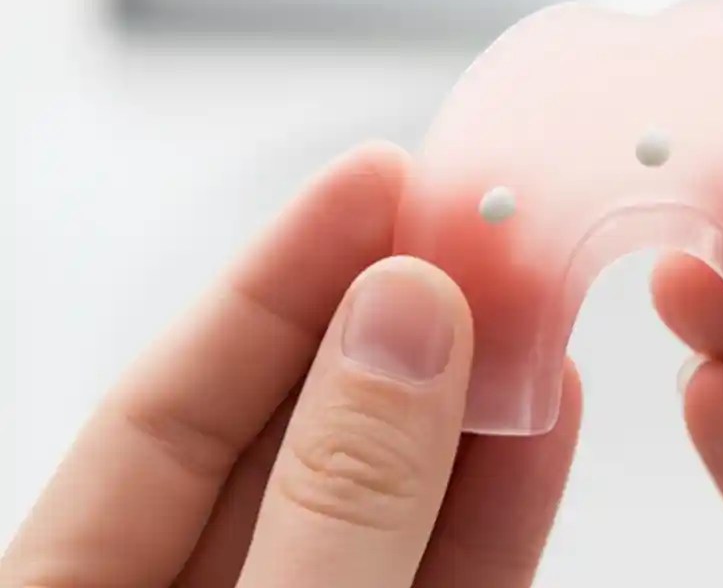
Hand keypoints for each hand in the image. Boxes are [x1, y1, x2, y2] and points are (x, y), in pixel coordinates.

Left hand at [1, 143, 580, 587]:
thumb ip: (335, 499)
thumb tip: (406, 320)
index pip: (168, 408)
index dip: (274, 282)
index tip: (373, 180)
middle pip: (292, 438)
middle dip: (394, 327)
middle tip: (482, 226)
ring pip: (387, 501)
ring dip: (471, 403)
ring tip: (537, 302)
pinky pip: (450, 574)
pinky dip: (503, 501)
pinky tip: (548, 419)